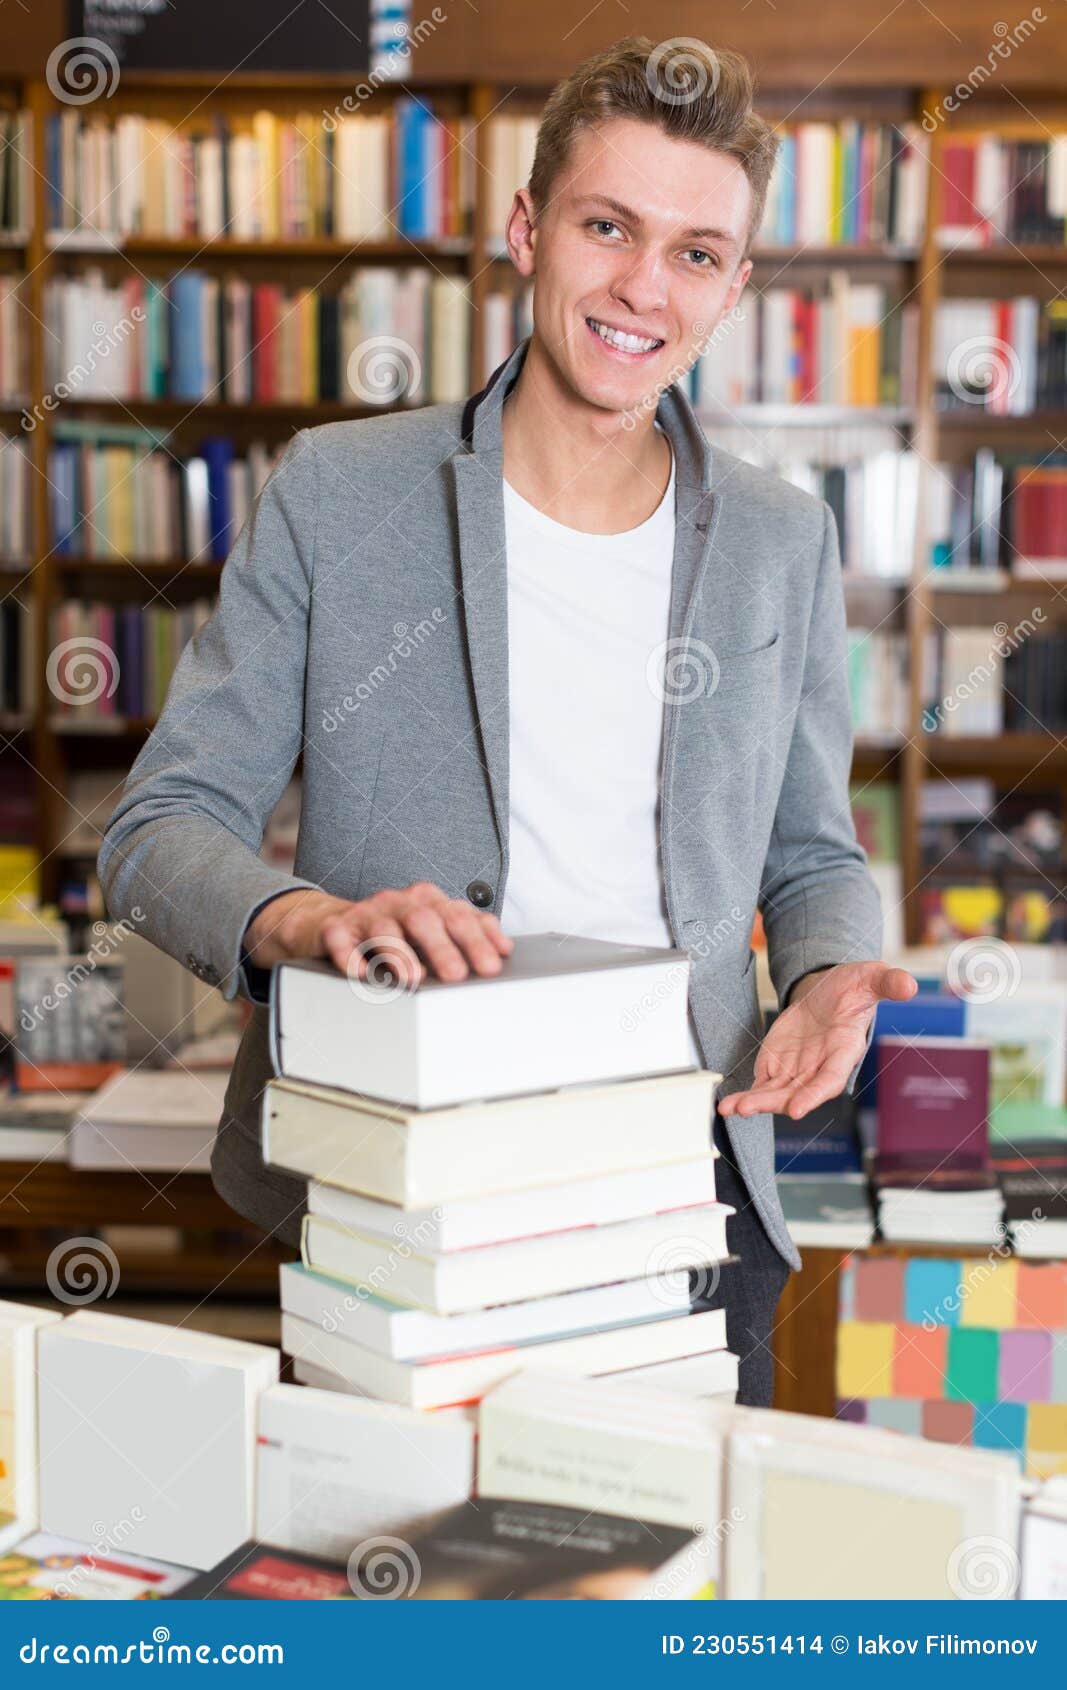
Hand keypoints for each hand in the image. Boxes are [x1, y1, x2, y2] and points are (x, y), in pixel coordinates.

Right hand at [242, 882, 513, 988]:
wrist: (330, 923)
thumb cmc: (392, 931)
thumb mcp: (432, 927)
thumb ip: (467, 933)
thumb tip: (504, 948)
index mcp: (427, 900)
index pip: (458, 915)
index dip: (477, 940)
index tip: (491, 965)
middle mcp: (399, 902)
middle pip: (424, 919)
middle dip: (443, 947)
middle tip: (457, 975)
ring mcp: (366, 913)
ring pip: (385, 927)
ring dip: (400, 952)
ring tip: (413, 977)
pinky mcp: (335, 928)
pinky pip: (341, 940)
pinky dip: (350, 957)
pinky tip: (360, 974)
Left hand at [717, 960, 917, 1121]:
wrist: (829, 992)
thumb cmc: (853, 988)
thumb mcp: (870, 977)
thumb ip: (888, 983)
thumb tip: (908, 985)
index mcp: (843, 1050)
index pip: (829, 1078)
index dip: (813, 1094)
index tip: (796, 1108)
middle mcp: (820, 1066)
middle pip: (797, 1091)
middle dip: (774, 1101)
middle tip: (749, 1108)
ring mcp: (798, 1068)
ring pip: (776, 1093)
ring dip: (755, 1102)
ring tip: (732, 1108)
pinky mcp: (779, 1064)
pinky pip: (762, 1085)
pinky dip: (747, 1095)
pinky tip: (728, 1103)